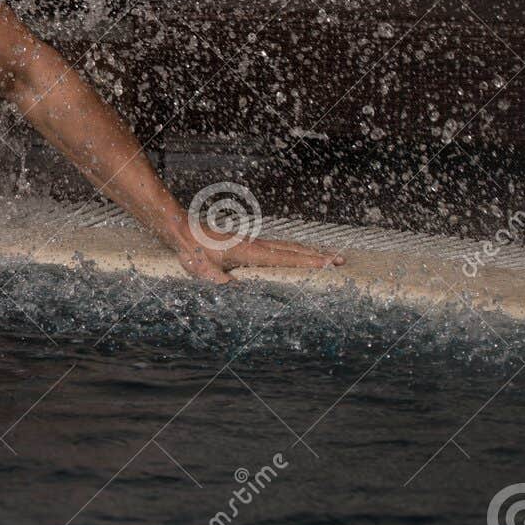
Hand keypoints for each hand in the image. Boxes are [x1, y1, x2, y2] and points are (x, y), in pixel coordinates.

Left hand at [173, 226, 344, 285]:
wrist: (182, 230)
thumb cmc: (193, 252)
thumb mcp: (204, 272)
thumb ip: (222, 284)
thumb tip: (239, 294)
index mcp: (250, 252)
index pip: (286, 258)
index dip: (309, 261)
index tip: (330, 262)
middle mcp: (256, 244)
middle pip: (293, 249)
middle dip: (318, 254)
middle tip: (342, 259)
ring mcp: (253, 242)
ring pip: (286, 246)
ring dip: (308, 251)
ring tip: (327, 257)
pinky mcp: (248, 242)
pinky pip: (277, 247)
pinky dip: (293, 250)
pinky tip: (296, 254)